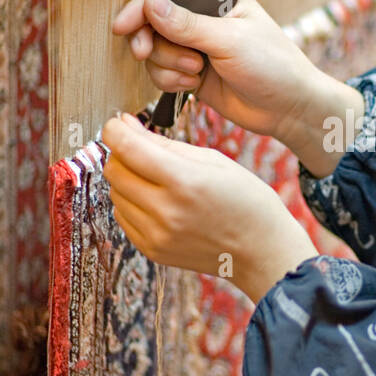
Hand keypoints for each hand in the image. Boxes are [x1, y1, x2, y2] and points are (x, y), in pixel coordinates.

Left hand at [101, 112, 317, 303]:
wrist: (261, 250)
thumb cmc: (246, 200)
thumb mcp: (213, 160)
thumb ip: (164, 143)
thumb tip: (126, 127)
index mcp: (184, 181)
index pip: (126, 147)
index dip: (115, 129)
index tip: (117, 124)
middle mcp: (166, 211)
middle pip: (114, 170)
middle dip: (121, 152)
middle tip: (139, 149)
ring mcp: (157, 234)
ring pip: (116, 193)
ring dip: (128, 179)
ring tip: (156, 179)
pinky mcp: (152, 250)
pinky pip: (123, 217)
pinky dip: (132, 203)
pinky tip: (157, 200)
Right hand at [112, 0, 365, 176]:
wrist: (288, 109)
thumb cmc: (273, 65)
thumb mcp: (230, 41)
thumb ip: (188, 24)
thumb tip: (149, 2)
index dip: (140, 6)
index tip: (123, 25)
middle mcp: (200, 16)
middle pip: (150, 21)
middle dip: (149, 40)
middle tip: (145, 52)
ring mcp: (193, 45)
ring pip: (152, 49)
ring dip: (166, 64)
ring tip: (197, 71)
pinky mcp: (189, 71)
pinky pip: (160, 72)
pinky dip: (169, 80)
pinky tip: (194, 84)